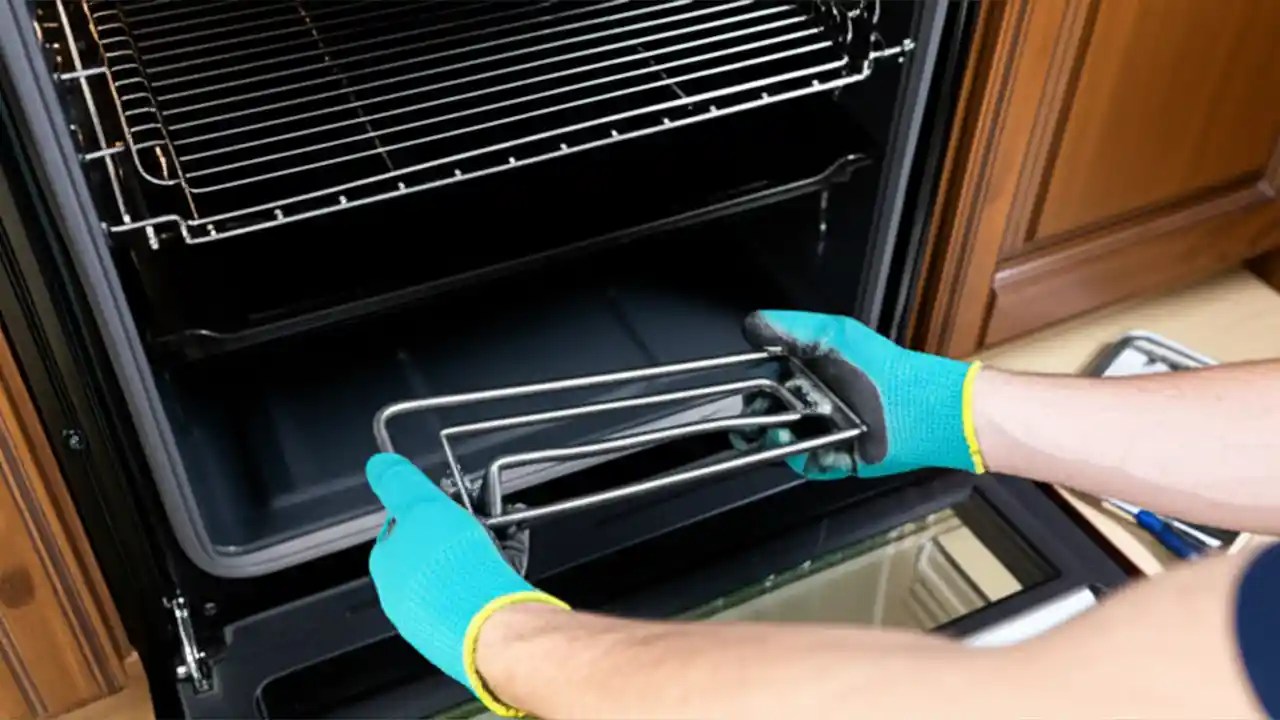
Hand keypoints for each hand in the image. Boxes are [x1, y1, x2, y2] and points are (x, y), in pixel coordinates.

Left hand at [366, 453, 566, 716]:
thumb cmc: (450, 568)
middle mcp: (404, 595)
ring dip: (479, 551)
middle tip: (480, 517)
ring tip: (500, 538)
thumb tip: (379, 465)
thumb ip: (399, 483)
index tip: (448, 500)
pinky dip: (492, 575)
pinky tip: (505, 565)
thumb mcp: (421, 505)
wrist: (487, 621)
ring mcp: (432, 616)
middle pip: (431, 550)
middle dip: (457, 530)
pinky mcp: (462, 629)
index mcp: (387, 563)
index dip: (428, 509)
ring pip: (456, 572)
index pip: (400, 527)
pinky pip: (477, 594)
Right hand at [742, 310, 985, 478]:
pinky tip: (798, 446)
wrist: (916, 407)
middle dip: (754, 417)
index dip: (750, 385)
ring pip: (782, 441)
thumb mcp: (834, 334)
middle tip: (750, 418)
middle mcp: (815, 402)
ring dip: (772, 438)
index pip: (768, 379)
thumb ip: (791, 328)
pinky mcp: (835, 458)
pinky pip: (805, 462)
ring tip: (776, 431)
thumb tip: (750, 323)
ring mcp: (824, 432)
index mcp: (812, 371)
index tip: (736, 389)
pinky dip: (798, 457)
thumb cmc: (878, 366)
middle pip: (769, 413)